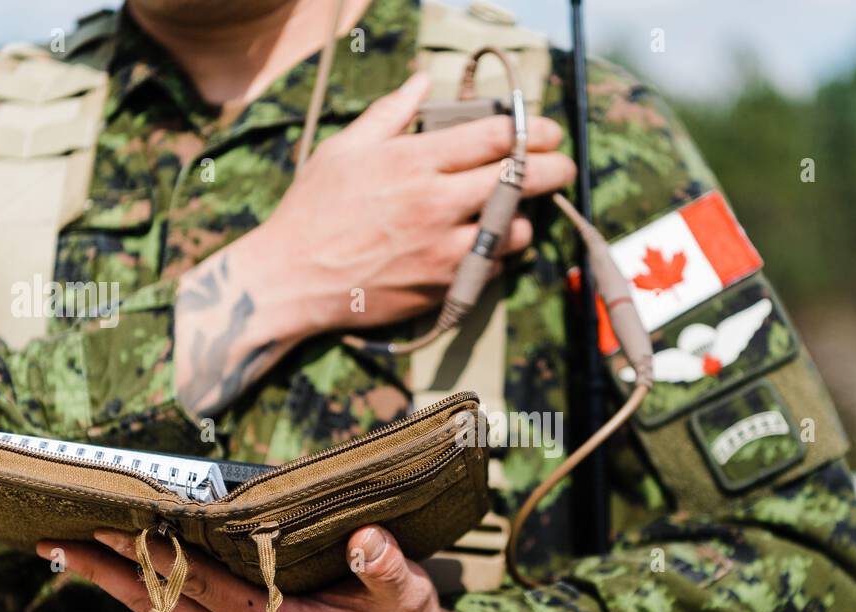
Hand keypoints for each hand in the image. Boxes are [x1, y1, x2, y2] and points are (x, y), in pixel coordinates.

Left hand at [37, 525, 489, 611]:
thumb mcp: (407, 596)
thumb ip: (384, 568)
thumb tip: (365, 536)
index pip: (203, 587)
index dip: (158, 559)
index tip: (113, 530)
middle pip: (164, 604)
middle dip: (109, 573)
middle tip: (55, 544)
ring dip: (119, 586)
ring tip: (71, 557)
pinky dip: (151, 594)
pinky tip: (129, 576)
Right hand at [172, 70, 576, 419]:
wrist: (294, 279)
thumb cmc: (314, 211)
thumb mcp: (345, 149)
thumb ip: (390, 113)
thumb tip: (422, 81)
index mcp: (414, 161)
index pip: (496, 138)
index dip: (532, 130)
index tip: (548, 131)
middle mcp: (436, 203)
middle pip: (520, 180)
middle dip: (553, 168)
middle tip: (561, 166)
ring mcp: (444, 248)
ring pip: (515, 230)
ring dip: (522, 219)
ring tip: (514, 213)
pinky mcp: (444, 286)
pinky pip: (493, 268)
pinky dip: (497, 257)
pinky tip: (486, 247)